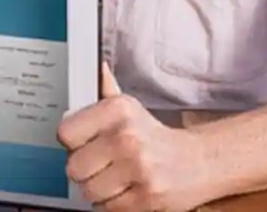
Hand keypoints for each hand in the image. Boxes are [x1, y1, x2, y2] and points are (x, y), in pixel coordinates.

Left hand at [57, 64, 207, 210]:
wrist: (200, 162)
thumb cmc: (157, 138)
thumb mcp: (131, 109)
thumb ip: (106, 92)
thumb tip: (94, 69)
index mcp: (118, 110)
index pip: (66, 132)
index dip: (71, 143)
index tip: (80, 144)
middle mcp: (127, 136)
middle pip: (74, 167)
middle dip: (84, 171)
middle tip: (100, 166)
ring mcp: (137, 169)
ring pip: (89, 192)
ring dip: (99, 190)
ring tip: (115, 179)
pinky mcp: (146, 198)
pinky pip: (108, 209)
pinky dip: (113, 204)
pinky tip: (127, 190)